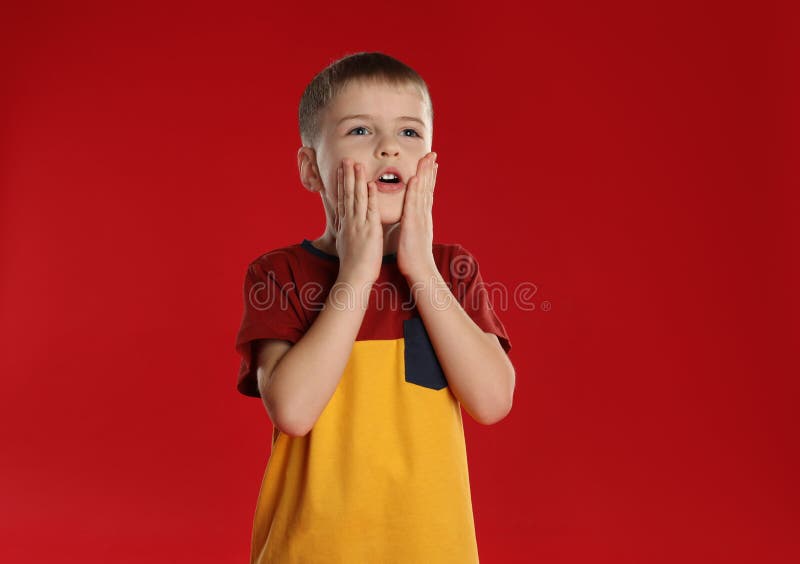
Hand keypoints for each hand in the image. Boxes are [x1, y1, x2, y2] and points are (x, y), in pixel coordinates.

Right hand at [334, 158, 383, 284]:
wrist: (354, 276)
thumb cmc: (353, 263)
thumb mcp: (345, 242)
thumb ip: (345, 230)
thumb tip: (343, 223)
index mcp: (345, 224)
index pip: (342, 199)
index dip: (341, 183)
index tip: (341, 169)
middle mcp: (350, 221)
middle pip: (347, 194)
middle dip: (347, 176)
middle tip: (346, 159)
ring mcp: (359, 225)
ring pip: (357, 198)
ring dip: (357, 180)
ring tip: (356, 164)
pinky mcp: (369, 230)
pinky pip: (370, 210)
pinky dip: (370, 197)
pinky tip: (370, 184)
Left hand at [397, 151, 438, 281]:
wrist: (420, 271)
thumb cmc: (414, 257)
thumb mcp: (414, 236)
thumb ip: (414, 226)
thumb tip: (413, 221)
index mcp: (422, 217)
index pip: (426, 193)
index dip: (428, 178)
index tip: (430, 163)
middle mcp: (424, 214)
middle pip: (427, 188)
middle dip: (429, 170)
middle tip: (432, 153)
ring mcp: (420, 218)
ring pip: (423, 192)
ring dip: (425, 174)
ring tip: (427, 158)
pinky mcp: (414, 223)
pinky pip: (414, 204)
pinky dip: (416, 190)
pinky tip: (416, 178)